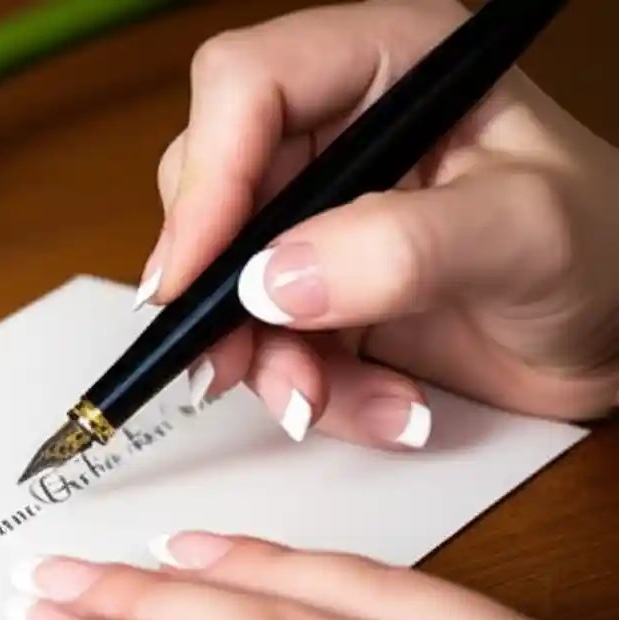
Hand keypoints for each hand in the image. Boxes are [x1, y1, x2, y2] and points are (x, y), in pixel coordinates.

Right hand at [141, 0, 618, 448]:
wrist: (616, 338)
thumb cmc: (604, 252)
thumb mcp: (522, 235)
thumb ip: (400, 248)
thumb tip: (271, 280)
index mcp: (385, 60)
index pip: (245, 84)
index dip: (207, 175)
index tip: (197, 276)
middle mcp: (335, 126)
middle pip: (210, 186)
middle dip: (223, 291)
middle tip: (238, 366)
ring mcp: (317, 210)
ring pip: (221, 276)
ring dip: (264, 357)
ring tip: (331, 402)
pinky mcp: (311, 283)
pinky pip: (256, 335)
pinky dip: (301, 385)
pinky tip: (376, 406)